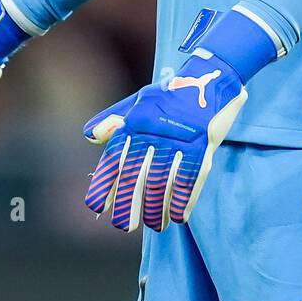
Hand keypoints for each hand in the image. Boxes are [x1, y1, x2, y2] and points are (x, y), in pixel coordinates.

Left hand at [83, 54, 247, 231]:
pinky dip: (184, 200)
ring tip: (156, 225)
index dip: (105, 184)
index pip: (115, 158)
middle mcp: (154, 131)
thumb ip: (115, 119)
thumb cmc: (172, 92)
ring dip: (157, 209)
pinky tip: (179, 216)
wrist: (211, 74)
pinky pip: (191, 177)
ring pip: (163, 182)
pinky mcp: (204, 144)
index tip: (98, 207)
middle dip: (128, 204)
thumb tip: (90, 136)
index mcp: (136, 122)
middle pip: (136, 175)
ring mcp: (180, 138)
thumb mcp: (140, 100)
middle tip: (124, 225)